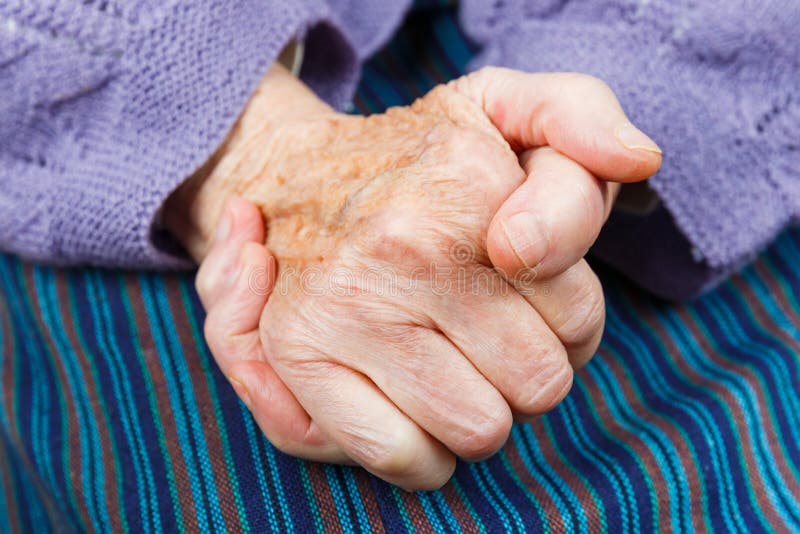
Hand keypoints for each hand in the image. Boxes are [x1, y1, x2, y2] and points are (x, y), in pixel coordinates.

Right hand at [168, 64, 660, 489]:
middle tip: (491, 332)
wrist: (296, 174)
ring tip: (454, 364)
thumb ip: (584, 118)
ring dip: (480, 411)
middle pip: (537, 385)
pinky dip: (423, 453)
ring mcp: (341, 307)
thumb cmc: (421, 158)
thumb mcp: (508, 106)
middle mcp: (399, 247)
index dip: (570, 320)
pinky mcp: (295, 355)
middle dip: (529, 368)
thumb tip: (637, 161)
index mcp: (463, 185)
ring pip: (478, 430)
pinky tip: (419, 410)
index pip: (579, 318)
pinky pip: (398, 454)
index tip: (529, 294)